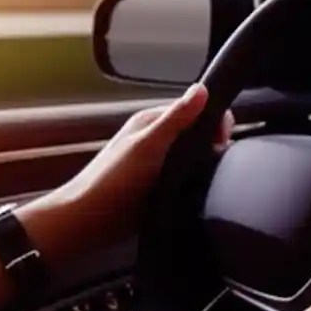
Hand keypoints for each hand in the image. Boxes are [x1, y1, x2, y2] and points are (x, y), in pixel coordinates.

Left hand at [21, 83, 232, 264]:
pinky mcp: (163, 186)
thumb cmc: (112, 180)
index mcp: (153, 122)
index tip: (220, 142)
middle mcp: (158, 139)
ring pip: (198, 157)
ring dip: (208, 166)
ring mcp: (161, 164)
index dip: (215, 122)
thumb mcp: (148, 144)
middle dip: (213, 145)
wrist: (89, 222)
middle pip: (200, 134)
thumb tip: (203, 89)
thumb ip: (177, 117)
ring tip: (208, 179)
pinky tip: (200, 191)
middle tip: (214, 163)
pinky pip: (192, 179)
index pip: (197, 110)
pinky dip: (200, 182)